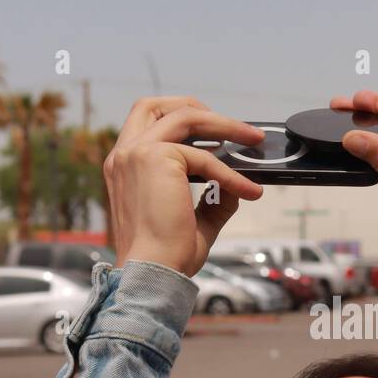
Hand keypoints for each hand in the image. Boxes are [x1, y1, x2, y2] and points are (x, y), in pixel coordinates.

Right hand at [105, 96, 264, 276]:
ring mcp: (136, 153)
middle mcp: (124, 155)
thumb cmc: (166, 256)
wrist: (153, 272)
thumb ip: (212, 200)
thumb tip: (235, 187)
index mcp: (124, 168)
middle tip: (233, 127)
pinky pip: (206, 158)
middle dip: (197, 108)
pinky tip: (249, 190)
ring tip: (253, 139)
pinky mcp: (156, 158)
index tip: (215, 136)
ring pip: (185, 117)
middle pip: (156, 105)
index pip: (147, 125)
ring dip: (224, 125)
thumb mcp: (194, 221)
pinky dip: (232, 173)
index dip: (182, 123)